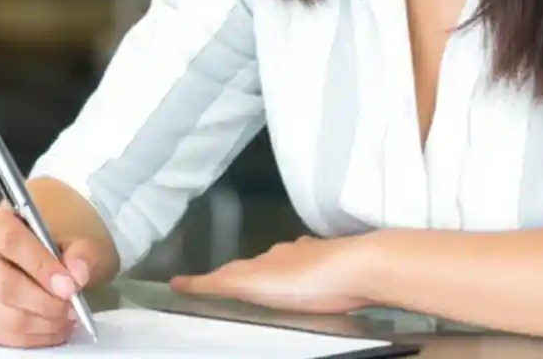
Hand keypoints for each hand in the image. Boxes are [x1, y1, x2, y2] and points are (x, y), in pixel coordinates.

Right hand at [0, 207, 101, 347]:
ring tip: (66, 318)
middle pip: (3, 285)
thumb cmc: (52, 241)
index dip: (41, 265)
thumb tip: (77, 275)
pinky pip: (3, 336)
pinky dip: (34, 338)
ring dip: (43, 323)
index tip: (69, 286)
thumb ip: (81, 252)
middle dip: (44, 302)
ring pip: (5, 316)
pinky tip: (52, 327)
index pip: (10, 240)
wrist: (36, 255)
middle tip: (71, 307)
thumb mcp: (75, 236)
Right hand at [170, 234, 373, 314]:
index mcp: (267, 258)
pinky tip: (316, 286)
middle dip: (248, 274)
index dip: (215, 278)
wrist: (363, 268)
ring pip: (291, 264)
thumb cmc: (307, 280)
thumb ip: (220, 284)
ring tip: (274, 289)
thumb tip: (179, 281)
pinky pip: (318, 270)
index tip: (198, 283)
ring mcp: (317, 257)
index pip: (234, 268)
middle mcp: (289, 253)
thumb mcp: (255, 284)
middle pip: (262, 264)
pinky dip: (309, 276)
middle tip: (236, 287)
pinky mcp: (342, 268)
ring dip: (280, 273)